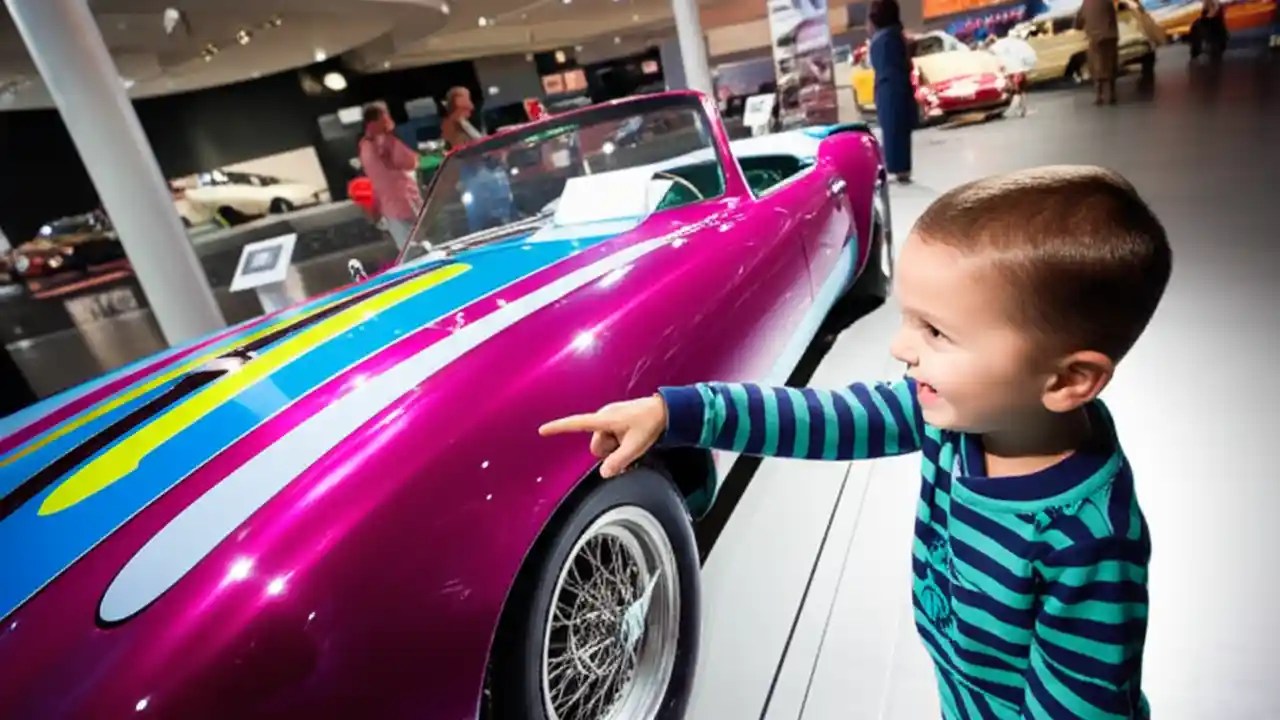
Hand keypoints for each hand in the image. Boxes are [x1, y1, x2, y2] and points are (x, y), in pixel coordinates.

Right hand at [539, 396, 668, 477]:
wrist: (665, 410)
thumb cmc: (650, 423)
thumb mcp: (636, 446)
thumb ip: (619, 461)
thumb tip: (603, 473)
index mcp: (604, 420)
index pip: (576, 424)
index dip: (558, 428)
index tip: (542, 430)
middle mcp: (603, 417)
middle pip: (595, 445)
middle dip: (608, 452)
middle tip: (627, 449)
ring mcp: (609, 418)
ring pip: (603, 443)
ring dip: (615, 448)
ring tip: (632, 444)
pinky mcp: (615, 420)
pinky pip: (610, 437)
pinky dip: (618, 444)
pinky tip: (632, 440)